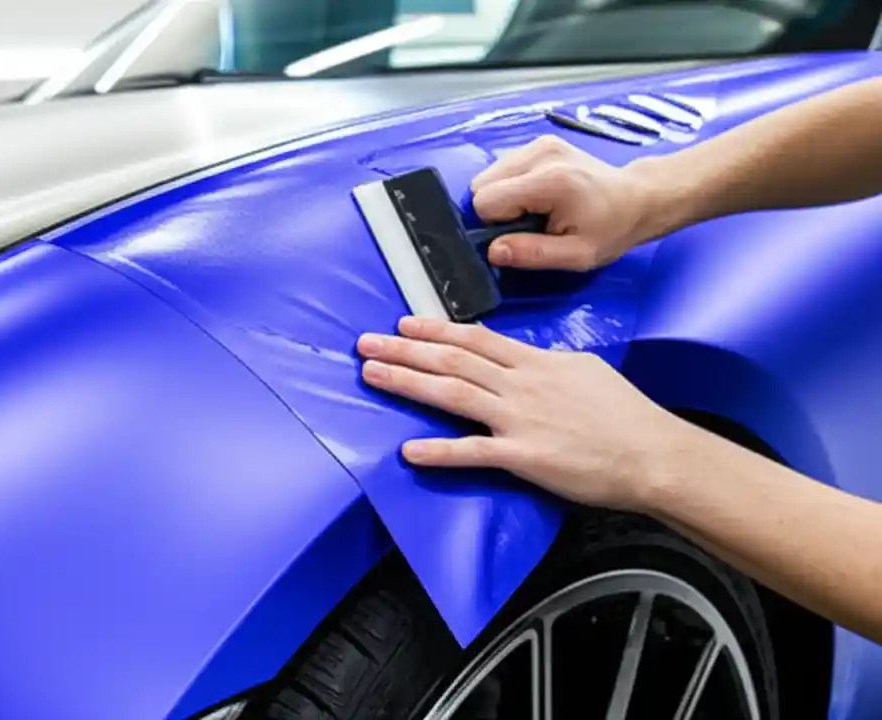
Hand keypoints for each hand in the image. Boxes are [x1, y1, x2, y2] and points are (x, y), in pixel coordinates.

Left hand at [357, 316, 687, 511]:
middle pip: (453, 359)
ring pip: (453, 393)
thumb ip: (549, 364)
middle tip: (366, 342)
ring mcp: (520, 419)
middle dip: (406, 349)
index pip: (476, 338)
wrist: (654, 454)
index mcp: (537, 362)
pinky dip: (439, 452)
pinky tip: (409, 451)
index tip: (404, 323)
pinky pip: (473, 452)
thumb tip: (527, 360)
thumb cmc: (626, 416)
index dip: (436, 329)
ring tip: (372, 375)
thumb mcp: (586, 371)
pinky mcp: (524, 457)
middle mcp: (522, 385)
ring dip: (408, 382)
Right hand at [471, 136, 668, 270]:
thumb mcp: (577, 255)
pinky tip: (536, 195)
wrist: (638, 197)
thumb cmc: (611, 229)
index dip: (496, 224)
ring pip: (488, 174)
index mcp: (549, 181)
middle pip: (481, 184)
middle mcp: (540, 154)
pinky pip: (502, 167)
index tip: (523, 232)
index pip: (486, 201)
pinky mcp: (539, 142)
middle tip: (529, 222)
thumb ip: (533, 253)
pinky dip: (510, 184)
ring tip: (535, 208)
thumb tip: (493, 250)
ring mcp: (539, 144)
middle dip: (496, 209)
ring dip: (502, 196)